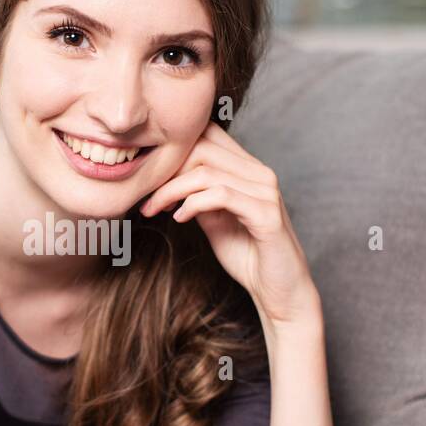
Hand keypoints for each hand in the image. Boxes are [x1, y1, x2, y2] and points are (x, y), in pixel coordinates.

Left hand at [139, 122, 317, 327]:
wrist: (279, 291)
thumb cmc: (248, 255)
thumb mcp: (214, 220)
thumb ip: (197, 196)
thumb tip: (168, 181)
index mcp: (248, 169)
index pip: (208, 134)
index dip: (173, 151)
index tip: (150, 180)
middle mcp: (260, 173)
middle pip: (201, 147)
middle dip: (165, 172)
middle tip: (146, 198)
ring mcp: (266, 192)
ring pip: (206, 172)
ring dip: (171, 191)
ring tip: (154, 210)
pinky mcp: (266, 214)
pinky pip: (220, 196)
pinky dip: (192, 205)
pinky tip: (179, 219)